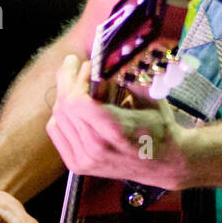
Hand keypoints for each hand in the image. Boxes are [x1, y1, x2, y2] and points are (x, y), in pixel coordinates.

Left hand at [45, 54, 195, 189]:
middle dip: (68, 80)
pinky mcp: (78, 165)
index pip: (77, 102)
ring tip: (76, 82)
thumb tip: (108, 57)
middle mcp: (97, 149)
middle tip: (75, 64)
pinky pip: (56, 131)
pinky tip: (73, 105)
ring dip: (64, 95)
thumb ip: (128, 78)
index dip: (79, 79)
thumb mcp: (152, 99)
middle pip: (64, 107)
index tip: (89, 66)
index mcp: (117, 132)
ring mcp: (85, 160)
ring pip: (58, 117)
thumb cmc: (161, 129)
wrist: (165, 164)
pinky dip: (61, 114)